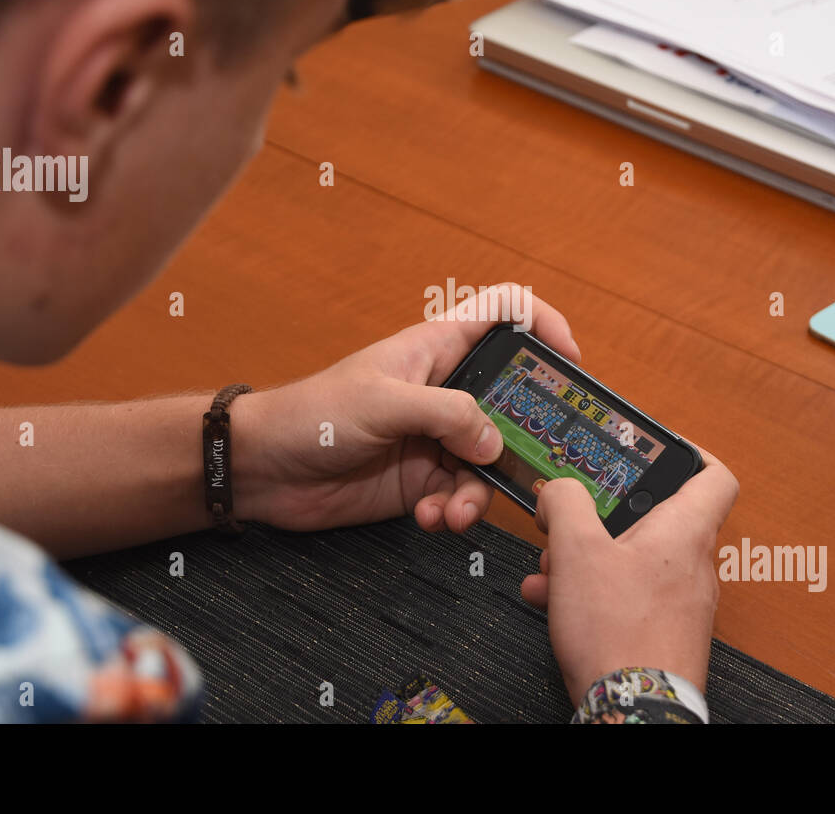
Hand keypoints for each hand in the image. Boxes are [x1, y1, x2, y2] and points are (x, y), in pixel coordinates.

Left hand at [233, 284, 580, 532]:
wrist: (263, 470)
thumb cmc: (311, 414)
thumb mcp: (385, 403)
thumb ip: (448, 414)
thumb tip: (494, 442)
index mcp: (436, 349)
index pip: (503, 314)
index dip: (542, 324)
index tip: (571, 358)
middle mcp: (444, 391)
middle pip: (511, 401)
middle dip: (526, 436)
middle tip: (539, 464)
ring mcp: (436, 438)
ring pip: (491, 461)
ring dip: (481, 491)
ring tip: (455, 511)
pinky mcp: (424, 481)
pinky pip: (463, 496)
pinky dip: (456, 512)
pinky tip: (433, 519)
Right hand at [519, 451, 737, 705]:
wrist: (633, 709)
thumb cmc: (619, 633)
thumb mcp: (577, 550)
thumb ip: (566, 504)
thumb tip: (561, 490)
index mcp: (685, 532)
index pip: (715, 475)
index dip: (688, 452)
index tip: (655, 448)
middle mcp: (693, 565)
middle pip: (656, 518)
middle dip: (604, 517)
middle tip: (572, 519)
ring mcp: (682, 602)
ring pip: (634, 559)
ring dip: (590, 557)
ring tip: (551, 568)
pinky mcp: (663, 632)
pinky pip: (629, 595)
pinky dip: (594, 591)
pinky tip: (554, 601)